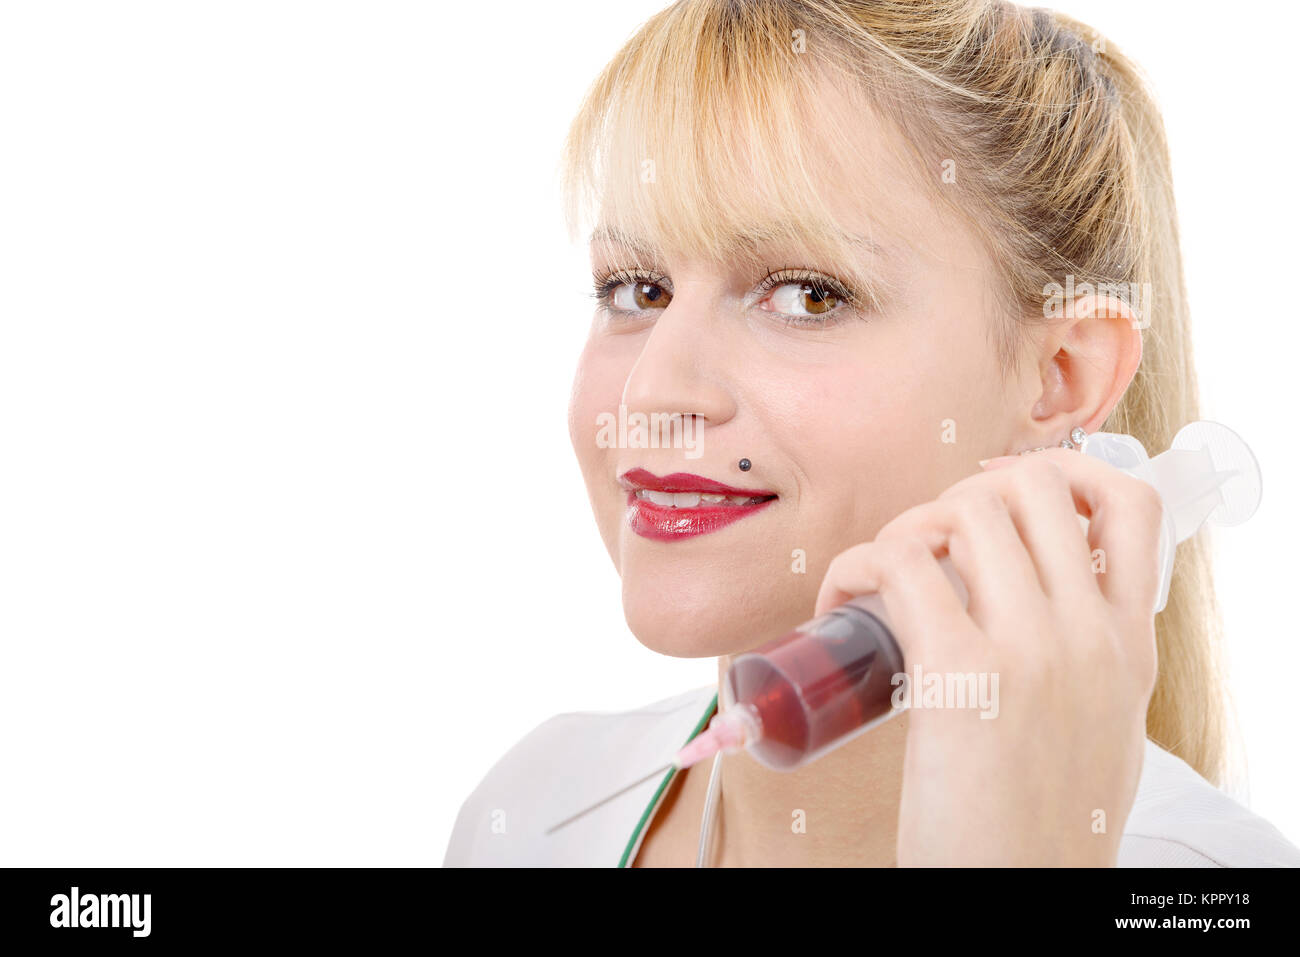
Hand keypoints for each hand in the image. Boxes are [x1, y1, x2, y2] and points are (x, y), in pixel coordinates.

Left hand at [813, 447, 1163, 865]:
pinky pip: (897, 564)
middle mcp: (1091, 636)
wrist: (1021, 896)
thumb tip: (1048, 615)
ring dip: (905, 528)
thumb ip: (1091, 667)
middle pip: (1031, 488)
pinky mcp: (960, 674)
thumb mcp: (1103, 733)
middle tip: (925, 546)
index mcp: (1129, 648)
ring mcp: (1031, 649)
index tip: (1003, 493)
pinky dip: (854, 567)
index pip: (1130, 504)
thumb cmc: (1043, 827)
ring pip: (962, 510)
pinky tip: (839, 605)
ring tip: (880, 580)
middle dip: (963, 496)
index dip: (1063, 473)